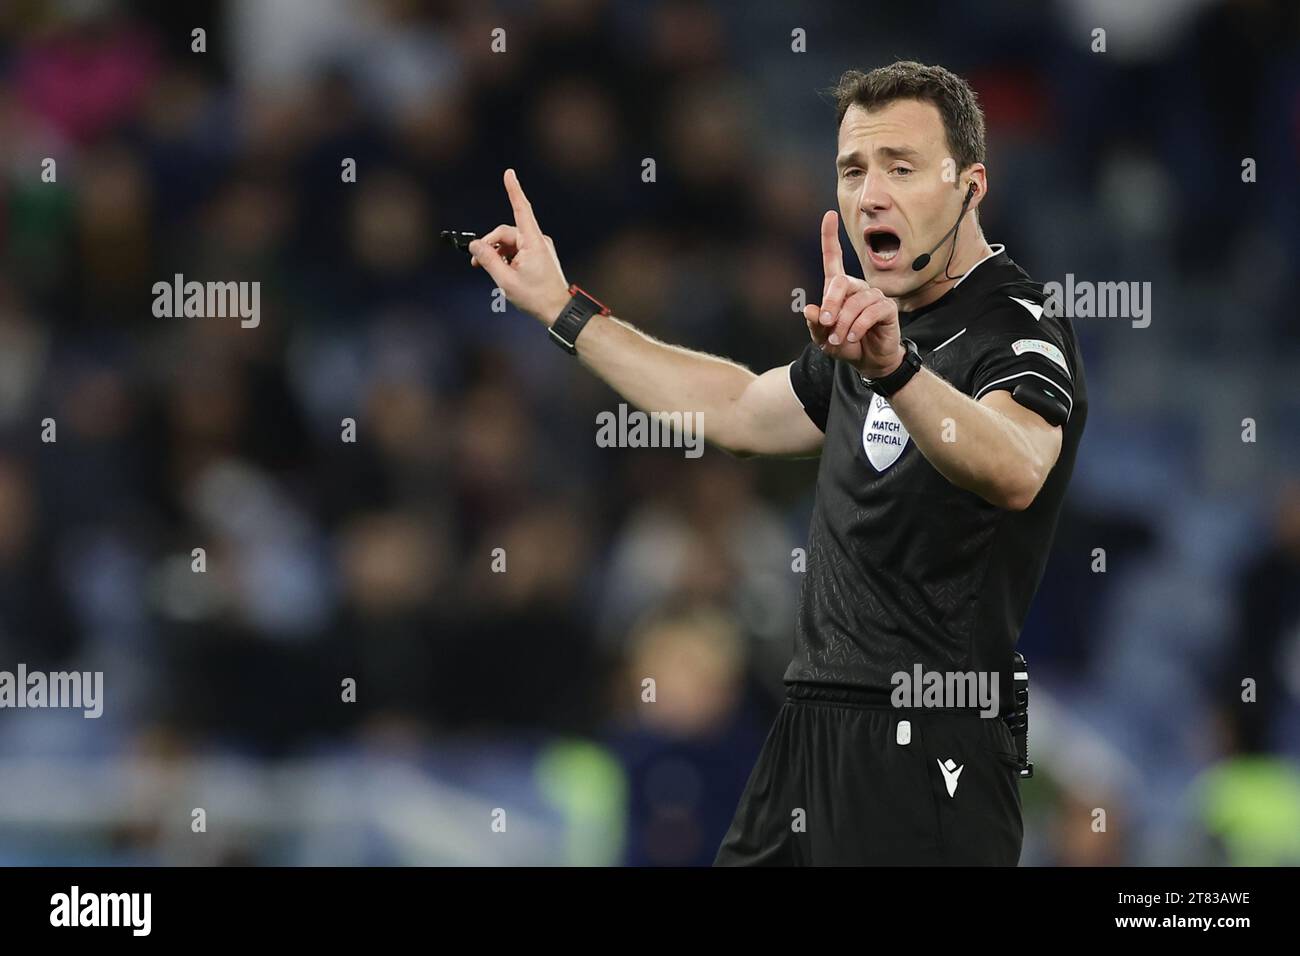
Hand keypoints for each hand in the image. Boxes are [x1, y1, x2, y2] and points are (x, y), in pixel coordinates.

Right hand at [468, 169, 571, 326]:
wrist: (558, 310)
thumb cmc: (535, 297)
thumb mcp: (505, 280)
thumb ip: (488, 260)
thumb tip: (474, 245)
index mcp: (533, 242)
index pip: (521, 209)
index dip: (514, 190)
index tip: (509, 173)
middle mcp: (538, 240)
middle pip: (506, 233)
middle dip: (490, 245)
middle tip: (475, 263)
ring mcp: (539, 247)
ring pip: (510, 243)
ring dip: (497, 254)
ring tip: (491, 272)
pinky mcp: (539, 255)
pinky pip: (517, 250)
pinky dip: (506, 258)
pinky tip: (503, 273)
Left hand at [802, 210, 904, 379]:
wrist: (868, 361)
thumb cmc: (845, 344)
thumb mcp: (823, 337)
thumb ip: (816, 324)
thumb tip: (810, 309)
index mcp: (840, 289)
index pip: (834, 258)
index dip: (830, 237)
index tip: (829, 215)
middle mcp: (858, 287)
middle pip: (841, 282)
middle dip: (831, 304)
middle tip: (827, 324)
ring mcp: (874, 296)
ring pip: (855, 302)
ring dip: (844, 323)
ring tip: (840, 339)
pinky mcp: (888, 308)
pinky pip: (871, 312)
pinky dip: (858, 326)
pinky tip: (853, 337)